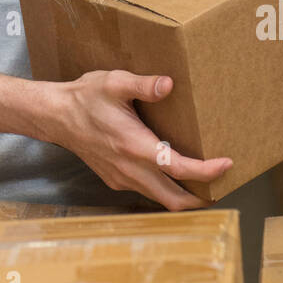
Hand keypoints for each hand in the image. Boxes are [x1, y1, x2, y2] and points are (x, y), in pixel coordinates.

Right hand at [45, 69, 231, 210]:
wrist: (55, 116)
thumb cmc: (85, 97)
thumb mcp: (114, 82)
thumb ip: (143, 84)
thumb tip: (169, 85)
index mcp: (134, 145)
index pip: (177, 167)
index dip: (206, 171)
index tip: (226, 164)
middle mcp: (129, 168)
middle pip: (174, 199)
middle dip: (201, 197)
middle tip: (222, 185)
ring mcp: (121, 177)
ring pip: (160, 198)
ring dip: (183, 194)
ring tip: (202, 181)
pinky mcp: (115, 179)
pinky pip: (146, 191)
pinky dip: (164, 188)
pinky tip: (170, 171)